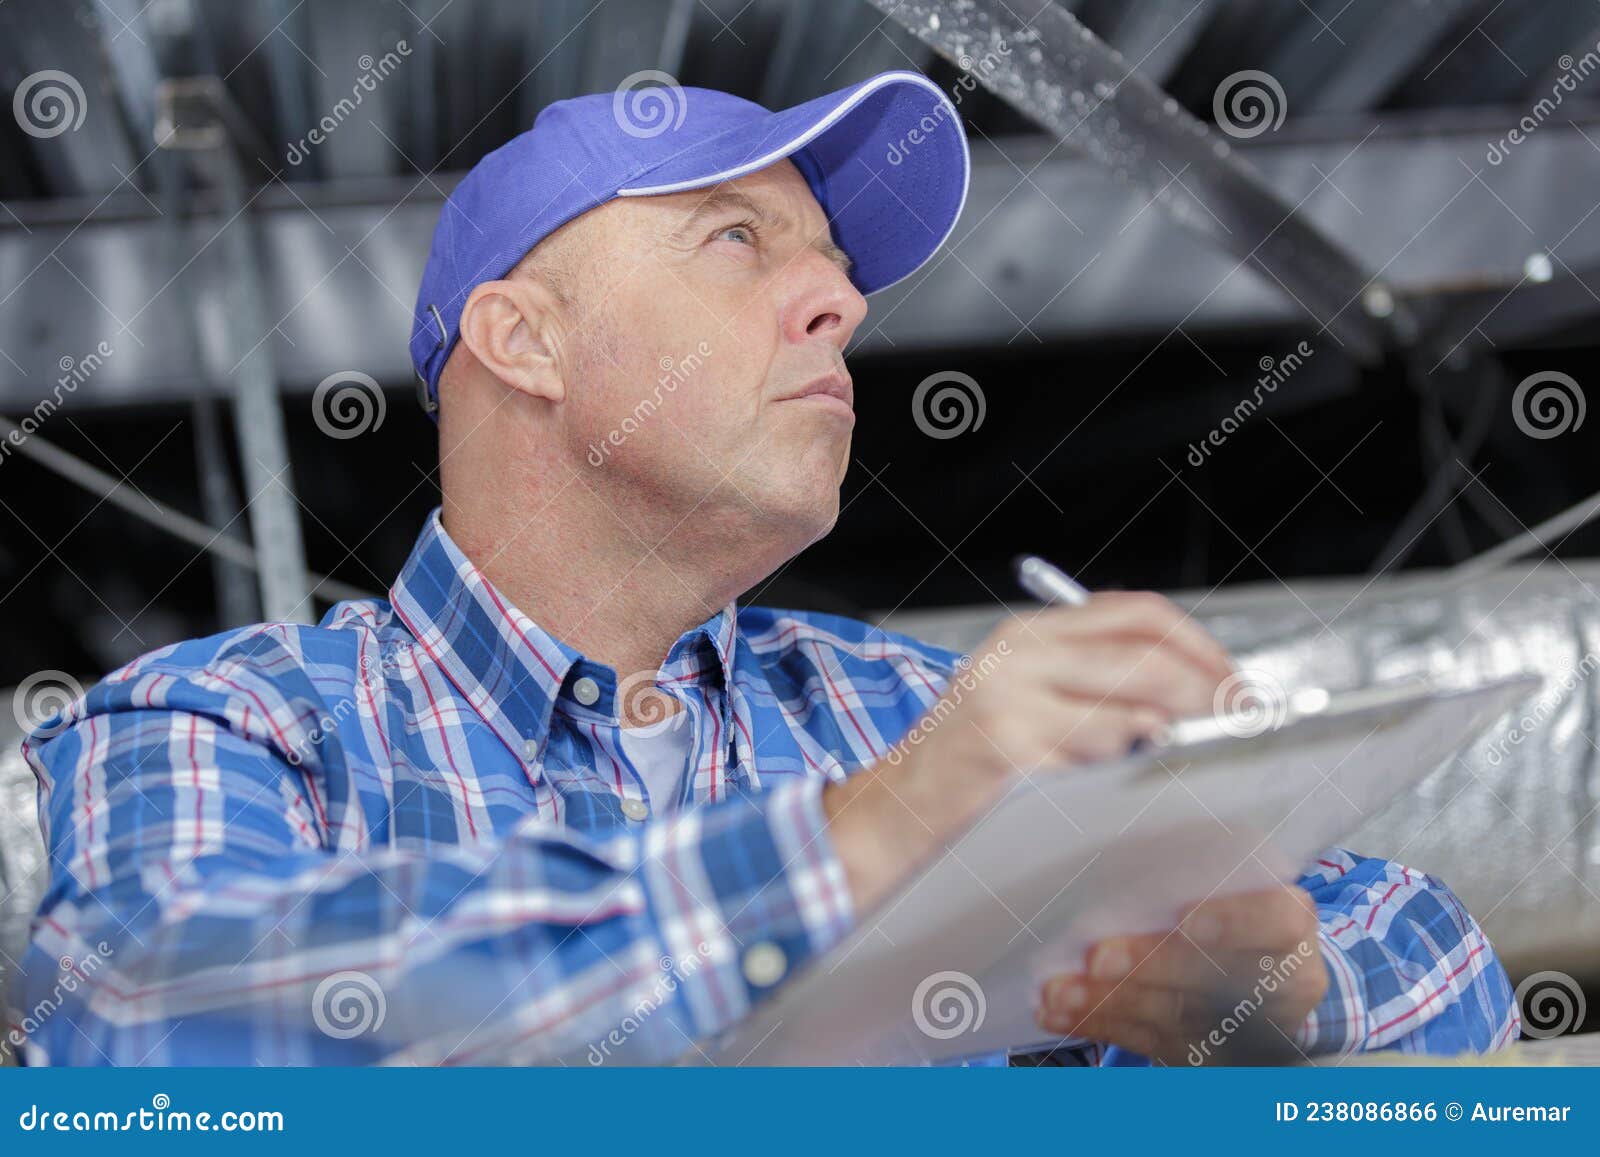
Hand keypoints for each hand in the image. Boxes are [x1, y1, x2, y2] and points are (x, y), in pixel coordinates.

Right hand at [908, 591, 1234, 779]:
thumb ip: (1095, 681)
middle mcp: (1019, 654)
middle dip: (1208, 692)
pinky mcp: (1006, 748)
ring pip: (1130, 706)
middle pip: (1147, 655)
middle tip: (1241, 726)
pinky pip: (1097, 754)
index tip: (1237, 685)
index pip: (1141, 614)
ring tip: (1183, 762)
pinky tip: (1129, 785)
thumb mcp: (1025, 698)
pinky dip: (1128, 770)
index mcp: (1030, 634)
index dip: (1203, 647)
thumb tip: (1199, 691)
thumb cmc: (969, 765)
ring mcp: (1009, 698)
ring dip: (1171, 740)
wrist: (894, 811)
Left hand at [1035, 887, 1328, 1064]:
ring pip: (1173, 1016)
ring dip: (1108, 1001)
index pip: (1276, 922)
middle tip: (1096, 957)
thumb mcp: (1231, 881)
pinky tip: (1056, 1011)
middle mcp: (1279, 982)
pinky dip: (1097, 1023)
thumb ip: (1192, 867)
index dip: (1233, 922)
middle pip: (1215, 978)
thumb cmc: (1227, 903)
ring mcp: (1241, 1026)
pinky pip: (1144, 1041)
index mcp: (1289, 922)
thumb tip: (1116, 839)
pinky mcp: (1201, 1054)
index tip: (1185, 919)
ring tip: (1058, 987)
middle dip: (1150, 966)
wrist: (1259, 975)